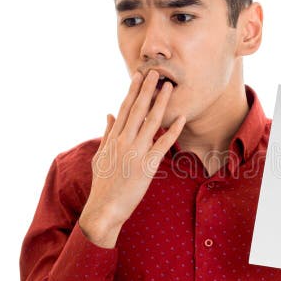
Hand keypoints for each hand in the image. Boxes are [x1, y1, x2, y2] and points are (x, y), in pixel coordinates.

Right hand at [79, 70, 185, 246]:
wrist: (104, 209)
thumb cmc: (102, 185)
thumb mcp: (100, 156)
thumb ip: (106, 133)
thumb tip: (109, 114)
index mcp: (113, 139)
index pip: (124, 109)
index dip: (133, 91)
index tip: (140, 76)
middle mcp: (123, 142)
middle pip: (137, 110)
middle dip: (147, 90)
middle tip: (156, 72)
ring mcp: (135, 153)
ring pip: (150, 122)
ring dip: (160, 103)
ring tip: (169, 87)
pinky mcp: (147, 166)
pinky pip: (162, 144)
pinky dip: (172, 131)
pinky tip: (180, 118)